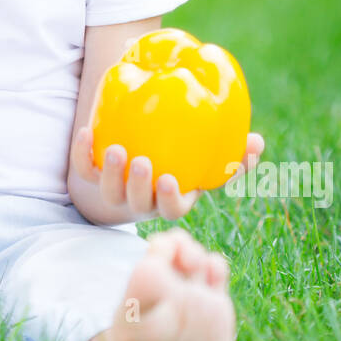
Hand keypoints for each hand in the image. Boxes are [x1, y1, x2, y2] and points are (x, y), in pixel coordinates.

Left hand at [70, 127, 265, 222]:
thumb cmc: (182, 155)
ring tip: (116, 150)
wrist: (138, 148)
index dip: (170, 199)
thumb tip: (257, 142)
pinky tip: (87, 131)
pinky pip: (85, 169)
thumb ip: (233, 151)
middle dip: (139, 187)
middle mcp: (143, 200)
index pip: (173, 208)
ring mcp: (117, 189)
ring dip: (112, 173)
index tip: (169, 180)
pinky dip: (83, 153)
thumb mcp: (207, 156)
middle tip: (142, 163)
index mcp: (171, 198)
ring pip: (111, 192)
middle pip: (139, 203)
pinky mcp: (93, 176)